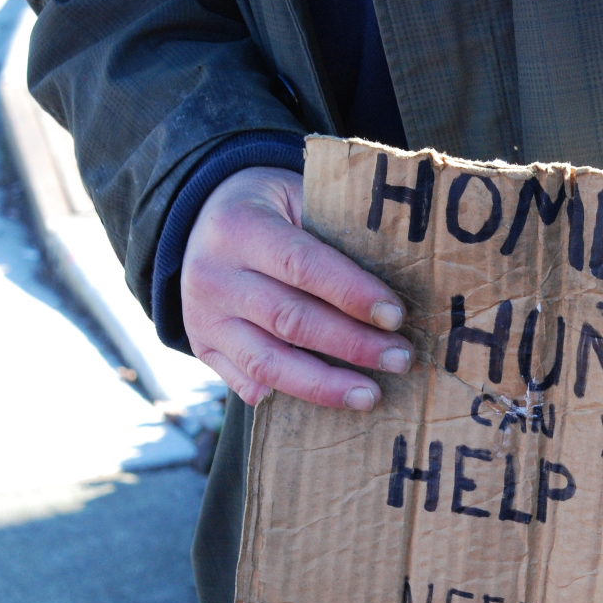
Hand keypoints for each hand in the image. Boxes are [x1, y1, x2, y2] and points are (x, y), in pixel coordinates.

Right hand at [181, 166, 412, 408]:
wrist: (202, 222)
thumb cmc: (271, 210)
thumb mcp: (295, 199)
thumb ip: (332, 235)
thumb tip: (395, 281)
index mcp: (240, 227)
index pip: (302, 266)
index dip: (352, 294)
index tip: (395, 317)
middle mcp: (214, 276)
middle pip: (290, 320)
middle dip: (352, 345)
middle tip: (399, 359)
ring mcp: (203, 316)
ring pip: (267, 363)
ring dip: (324, 385)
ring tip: (370, 395)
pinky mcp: (203, 347)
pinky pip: (245, 382)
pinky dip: (285, 397)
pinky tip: (324, 403)